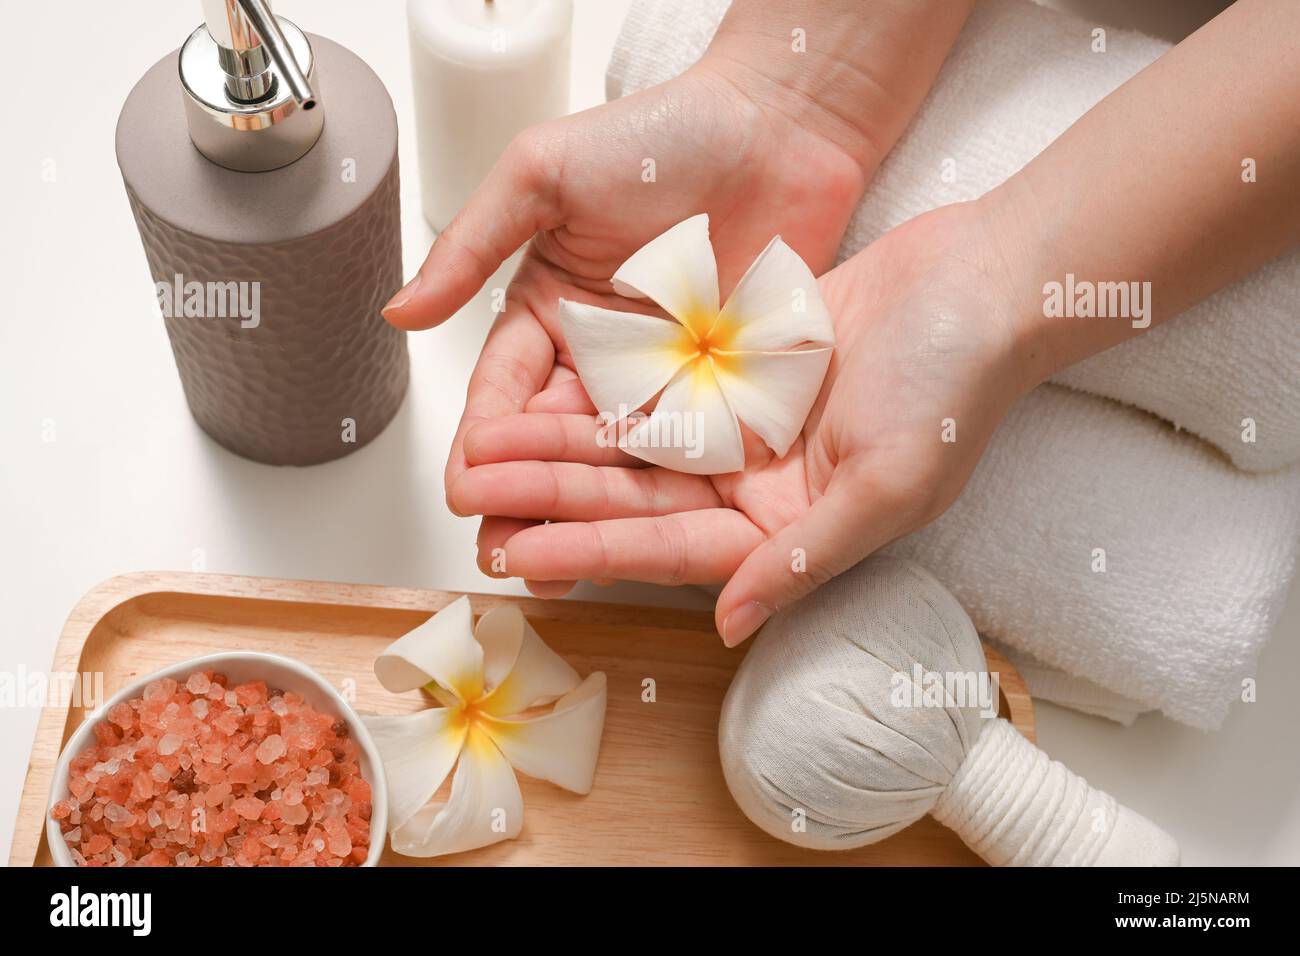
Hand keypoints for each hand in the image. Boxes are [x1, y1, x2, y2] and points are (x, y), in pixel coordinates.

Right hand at [385, 59, 874, 594]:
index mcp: (550, 311)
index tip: (464, 489)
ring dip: (588, 513)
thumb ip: (474, 246)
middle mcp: (603, 355)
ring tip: (559, 566)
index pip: (506, 391)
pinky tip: (646, 536)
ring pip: (618, 460)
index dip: (485, 442)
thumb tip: (398, 313)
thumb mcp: (543, 176)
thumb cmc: (658, 133)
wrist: (778, 121)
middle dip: (527, 496)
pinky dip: (668, 492)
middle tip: (501, 553)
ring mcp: (666, 378)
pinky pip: (692, 448)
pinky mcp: (726, 389)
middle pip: (556, 441)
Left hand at [449, 201, 1037, 641]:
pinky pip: (655, 386)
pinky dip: (601, 390)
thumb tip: (731, 625)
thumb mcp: (887, 487)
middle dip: (552, 497)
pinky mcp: (739, 372)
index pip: (669, 549)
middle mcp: (759, 487)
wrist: (982, 282)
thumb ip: (804, 559)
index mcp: (788, 529)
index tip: (517, 553)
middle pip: (635, 498)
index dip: (590, 550)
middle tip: (473, 497)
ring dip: (562, 446)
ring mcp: (746, 427)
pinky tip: (542, 392)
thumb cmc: (956, 388)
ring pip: (633, 443)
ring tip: (486, 448)